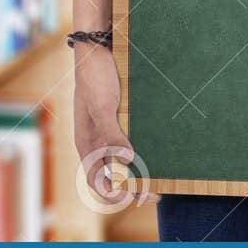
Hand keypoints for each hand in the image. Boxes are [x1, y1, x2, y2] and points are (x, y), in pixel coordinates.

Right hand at [73, 43, 154, 207]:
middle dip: (133, 188)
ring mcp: (107, 131)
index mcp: (87, 145)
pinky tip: (158, 152)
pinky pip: (129, 142)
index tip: (136, 197)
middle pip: (112, 176)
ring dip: (138, 172)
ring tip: (160, 177)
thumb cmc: (96, 78)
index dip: (114, 195)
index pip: (97, 182)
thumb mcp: (103, 106)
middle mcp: (96, 142)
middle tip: (157, 194)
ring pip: (122, 162)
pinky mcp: (118, 119)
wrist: (97, 50)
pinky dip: (141, 152)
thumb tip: (127, 160)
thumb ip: (112, 134)